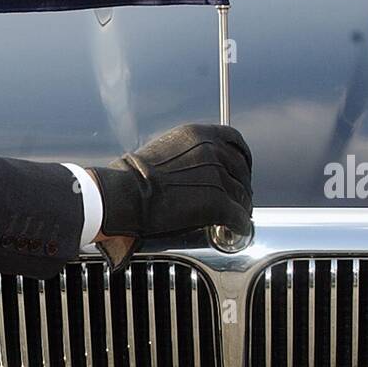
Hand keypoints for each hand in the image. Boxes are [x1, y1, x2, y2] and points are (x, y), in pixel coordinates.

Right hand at [89, 124, 252, 258]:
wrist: (124, 194)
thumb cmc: (130, 177)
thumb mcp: (163, 150)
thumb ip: (185, 155)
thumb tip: (191, 170)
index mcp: (199, 135)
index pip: (234, 140)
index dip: (242, 156)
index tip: (243, 166)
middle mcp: (213, 152)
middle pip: (241, 170)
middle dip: (241, 185)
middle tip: (238, 198)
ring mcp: (218, 178)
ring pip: (242, 195)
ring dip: (240, 208)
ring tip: (235, 217)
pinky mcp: (218, 204)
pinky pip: (238, 217)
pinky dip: (239, 226)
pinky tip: (234, 232)